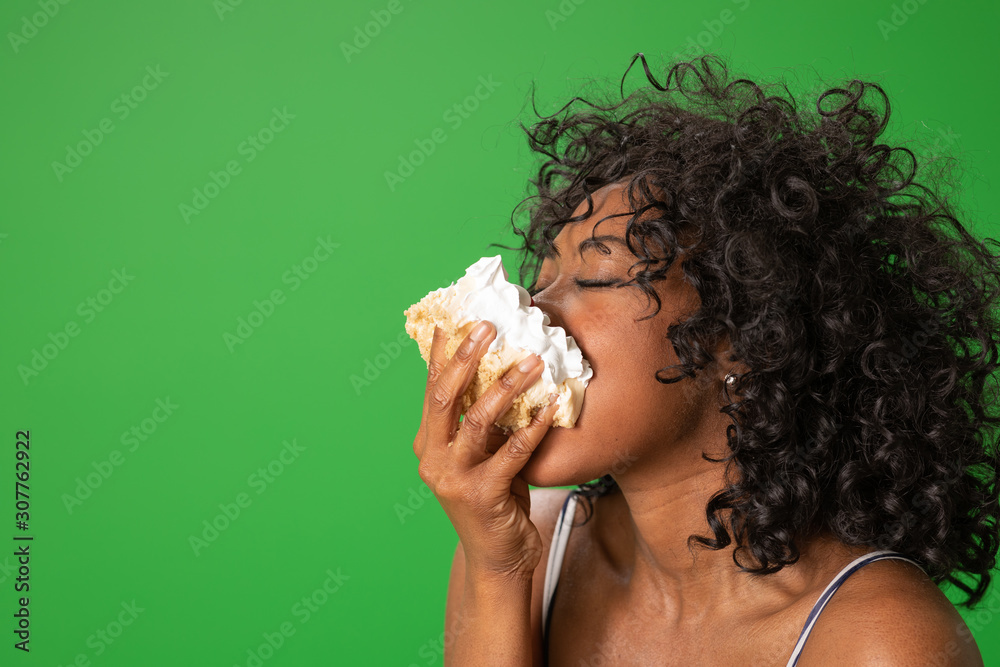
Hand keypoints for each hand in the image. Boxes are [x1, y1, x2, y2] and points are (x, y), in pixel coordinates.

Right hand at [412, 320, 559, 577]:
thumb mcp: (477, 455)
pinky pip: (513, 452)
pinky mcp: (482, 496)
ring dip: (506, 387)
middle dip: (466, 358)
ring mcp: (454, 479)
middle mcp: (433, 459)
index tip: (452, 319)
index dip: (440, 354)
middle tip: (489, 328)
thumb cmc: (493, 498)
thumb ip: (477, 422)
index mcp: (428, 444)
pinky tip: (553, 405)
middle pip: (445, 398)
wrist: (497, 558)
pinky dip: (535, 425)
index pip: (432, 389)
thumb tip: (495, 370)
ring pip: (477, 422)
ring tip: (532, 361)